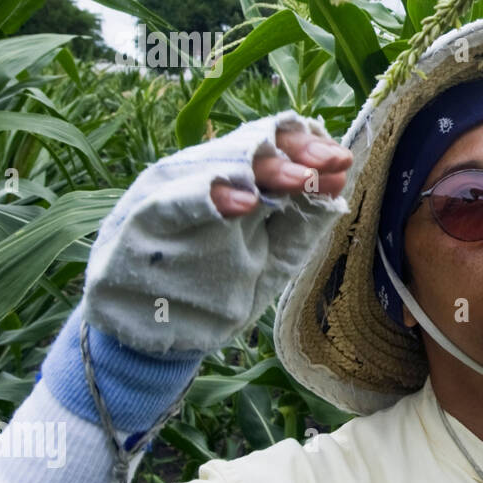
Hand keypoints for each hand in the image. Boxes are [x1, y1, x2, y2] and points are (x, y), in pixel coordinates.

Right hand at [84, 111, 349, 354]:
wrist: (150, 336)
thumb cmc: (212, 292)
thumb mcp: (267, 256)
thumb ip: (297, 224)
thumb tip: (338, 190)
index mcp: (225, 179)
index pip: (269, 146)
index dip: (308, 147)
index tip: (341, 162)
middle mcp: (194, 175)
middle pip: (248, 148)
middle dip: (296, 153)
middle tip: (331, 165)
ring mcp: (166, 194)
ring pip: (217, 165)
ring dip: (265, 170)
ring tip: (301, 179)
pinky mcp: (141, 224)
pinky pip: (176, 203)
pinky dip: (212, 198)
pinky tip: (245, 203)